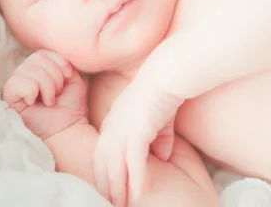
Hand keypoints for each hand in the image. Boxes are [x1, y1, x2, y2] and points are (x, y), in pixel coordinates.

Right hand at [3, 49, 86, 139]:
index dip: (58, 62)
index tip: (68, 76)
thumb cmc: (70, 103)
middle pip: (35, 58)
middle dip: (54, 76)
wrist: (68, 125)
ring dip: (45, 85)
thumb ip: (63, 62)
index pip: (43, 52)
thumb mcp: (73, 77)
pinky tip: (35, 102)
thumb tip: (51, 55)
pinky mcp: (10, 97)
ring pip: (27, 69)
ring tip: (49, 99)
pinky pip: (15, 83)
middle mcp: (26, 72)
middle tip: (58, 92)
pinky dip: (30, 91)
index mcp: (40, 66)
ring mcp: (17, 84)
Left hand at [93, 76, 183, 206]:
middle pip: (103, 162)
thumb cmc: (163, 93)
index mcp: (114, 122)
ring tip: (121, 204)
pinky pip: (133, 160)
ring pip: (115, 165)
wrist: (167, 75)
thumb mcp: (158, 119)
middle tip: (111, 203)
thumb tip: (162, 156)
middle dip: (105, 185)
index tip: (108, 189)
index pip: (102, 152)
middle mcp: (113, 126)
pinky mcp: (137, 130)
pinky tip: (138, 194)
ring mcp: (122, 128)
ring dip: (117, 187)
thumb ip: (158, 138)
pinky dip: (135, 179)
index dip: (104, 172)